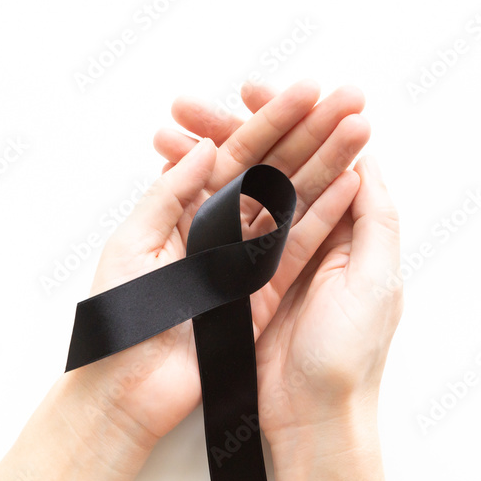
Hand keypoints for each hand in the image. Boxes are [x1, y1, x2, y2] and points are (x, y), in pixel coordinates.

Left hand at [72, 80, 370, 452]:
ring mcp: (242, 260)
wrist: (126, 390)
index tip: (305, 90)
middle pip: (272, 171)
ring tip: (360, 130)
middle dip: (309, 133)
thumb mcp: (133, 245)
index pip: (235, 154)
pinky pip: (295, 249)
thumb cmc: (120, 317)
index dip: (270, 120)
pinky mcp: (260, 294)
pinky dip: (323, 218)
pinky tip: (351, 186)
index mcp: (183, 210)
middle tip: (347, 99)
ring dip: (326, 166)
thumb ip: (169, 195)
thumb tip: (206, 149)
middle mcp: (218, 229)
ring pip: (291, 203)